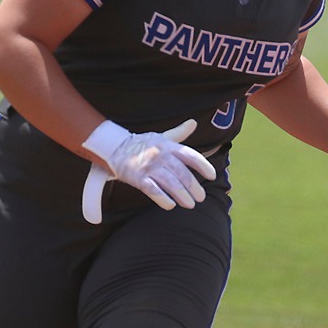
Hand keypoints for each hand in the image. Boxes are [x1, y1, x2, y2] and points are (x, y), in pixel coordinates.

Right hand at [79, 118, 217, 222]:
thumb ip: (179, 133)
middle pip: (182, 173)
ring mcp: (149, 167)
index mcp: (168, 146)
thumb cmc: (143, 144)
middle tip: (200, 198)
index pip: (190, 156)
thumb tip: (194, 123)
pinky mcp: (138, 178)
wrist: (115, 147)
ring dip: (182, 195)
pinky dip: (163, 199)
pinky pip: (153, 190)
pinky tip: (170, 205)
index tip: (212, 176)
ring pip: (170, 183)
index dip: (203, 166)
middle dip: (193, 187)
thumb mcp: (162, 136)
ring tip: (190, 205)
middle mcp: (160, 155)